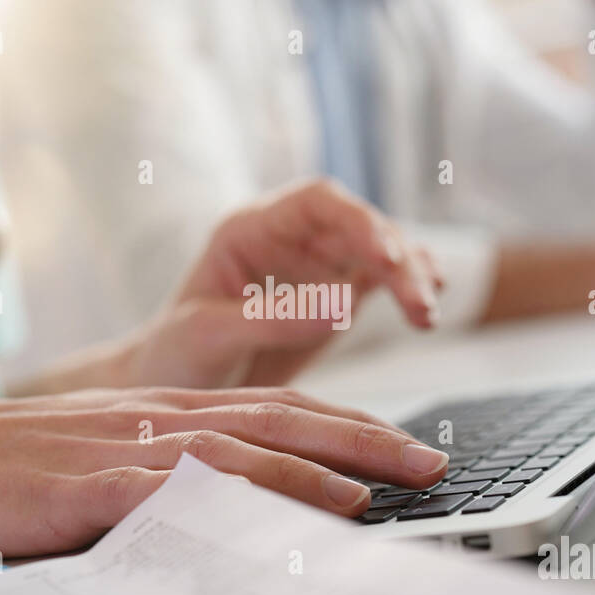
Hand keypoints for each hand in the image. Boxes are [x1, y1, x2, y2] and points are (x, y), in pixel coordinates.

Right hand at [0, 387, 448, 559]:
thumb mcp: (92, 463)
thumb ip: (156, 478)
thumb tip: (223, 511)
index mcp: (158, 408)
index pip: (270, 408)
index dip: (341, 425)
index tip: (395, 444)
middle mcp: (156, 416)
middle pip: (281, 417)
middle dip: (365, 437)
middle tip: (429, 459)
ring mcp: (128, 446)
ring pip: (248, 445)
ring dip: (325, 463)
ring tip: (390, 482)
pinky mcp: (95, 483)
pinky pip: (186, 488)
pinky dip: (248, 496)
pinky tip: (289, 509)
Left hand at [121, 179, 442, 387]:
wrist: (168, 392)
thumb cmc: (173, 356)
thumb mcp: (210, 335)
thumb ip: (273, 318)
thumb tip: (343, 306)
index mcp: (251, 230)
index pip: (318, 202)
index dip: (359, 221)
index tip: (388, 256)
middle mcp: (288, 240)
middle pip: (359, 229)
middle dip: (396, 260)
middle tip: (420, 304)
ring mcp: (314, 270)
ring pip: (378, 255)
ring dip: (410, 277)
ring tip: (426, 316)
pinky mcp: (333, 301)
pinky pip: (380, 284)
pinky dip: (407, 291)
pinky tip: (426, 309)